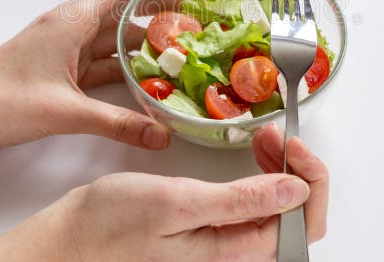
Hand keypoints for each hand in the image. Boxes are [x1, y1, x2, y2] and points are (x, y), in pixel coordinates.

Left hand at [0, 0, 192, 157]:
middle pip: (124, 8)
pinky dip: (125, 68)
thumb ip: (117, 123)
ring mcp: (63, 51)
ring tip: (180, 43)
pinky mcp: (58, 74)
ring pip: (114, 37)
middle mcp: (69, 29)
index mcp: (69, 21)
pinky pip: (101, 64)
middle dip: (160, 5)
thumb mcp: (63, 111)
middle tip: (196, 11)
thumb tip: (161, 134)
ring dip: (145, 39)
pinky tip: (146, 77)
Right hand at [0, 123, 328, 261]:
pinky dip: (262, 170)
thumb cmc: (113, 224)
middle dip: (299, 168)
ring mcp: (227, 238)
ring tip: (263, 136)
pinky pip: (255, 201)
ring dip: (282, 167)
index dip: (310, 178)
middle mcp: (238, 249)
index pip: (305, 221)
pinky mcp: (213, 225)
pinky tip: (251, 150)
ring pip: (279, 204)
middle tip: (276, 133)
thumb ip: (239, 201)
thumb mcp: (178, 203)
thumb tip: (296, 191)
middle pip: (299, 213)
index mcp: (237, 250)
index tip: (292, 142)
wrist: (72, 236)